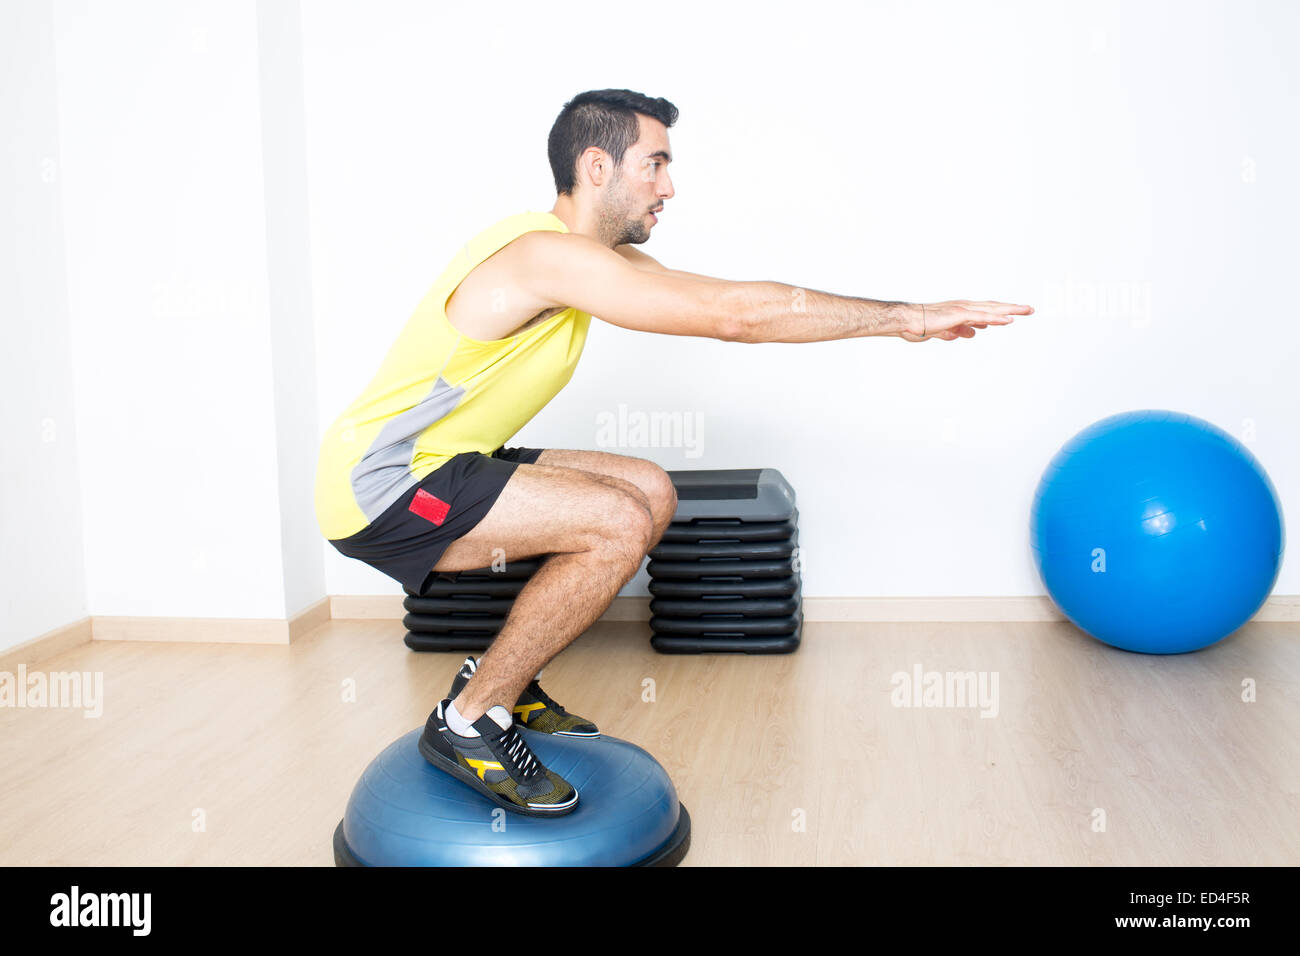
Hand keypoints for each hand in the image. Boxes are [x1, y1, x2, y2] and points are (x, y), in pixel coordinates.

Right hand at [897, 300, 1033, 341]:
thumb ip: (958, 331)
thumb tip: (972, 333)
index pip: (985, 310)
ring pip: (992, 309)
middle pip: (994, 307)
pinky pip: (982, 316)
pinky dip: (997, 317)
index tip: (1014, 314)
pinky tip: (1009, 319)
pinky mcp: (960, 314)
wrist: (907, 320)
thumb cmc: (920, 324)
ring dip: (1010, 309)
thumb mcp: (944, 331)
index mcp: (961, 311)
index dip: (1001, 311)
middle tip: (1029, 309)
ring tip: (1027, 311)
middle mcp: (965, 307)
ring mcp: (963, 309)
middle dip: (1012, 308)